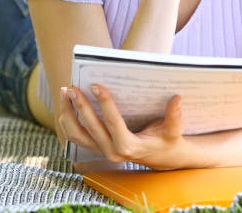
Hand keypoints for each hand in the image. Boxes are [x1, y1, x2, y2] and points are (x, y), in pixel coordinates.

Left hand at [58, 85, 188, 170]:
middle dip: (79, 105)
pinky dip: (67, 120)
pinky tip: (66, 104)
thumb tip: (177, 98)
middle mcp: (112, 152)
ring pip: (75, 134)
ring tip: (64, 92)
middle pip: (89, 128)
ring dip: (67, 113)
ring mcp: (101, 151)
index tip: (95, 85)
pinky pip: (74, 136)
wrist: (161, 157)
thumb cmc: (168, 140)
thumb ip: (175, 116)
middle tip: (72, 86)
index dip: (104, 103)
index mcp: (129, 147)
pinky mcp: (95, 148)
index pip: (113, 123)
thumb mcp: (174, 130)